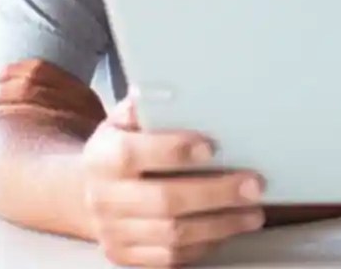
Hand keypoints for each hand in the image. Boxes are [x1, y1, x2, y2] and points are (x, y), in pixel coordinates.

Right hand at [82, 98, 265, 266]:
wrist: (87, 194)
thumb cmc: (121, 150)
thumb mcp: (124, 122)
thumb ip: (148, 107)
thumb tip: (179, 89)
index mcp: (102, 158)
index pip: (132, 155)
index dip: (173, 151)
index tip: (212, 147)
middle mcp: (104, 198)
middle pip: (163, 201)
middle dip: (215, 193)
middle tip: (254, 185)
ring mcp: (114, 232)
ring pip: (172, 236)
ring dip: (221, 225)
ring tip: (253, 212)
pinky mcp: (127, 257)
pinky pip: (171, 258)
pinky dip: (206, 245)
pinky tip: (230, 229)